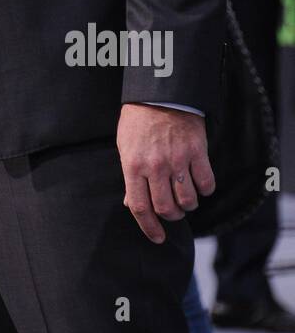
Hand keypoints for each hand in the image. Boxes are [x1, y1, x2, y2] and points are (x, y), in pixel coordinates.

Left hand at [116, 103, 215, 243]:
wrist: (160, 95)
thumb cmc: (138, 122)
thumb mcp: (125, 148)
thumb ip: (130, 177)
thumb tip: (131, 204)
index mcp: (133, 166)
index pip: (140, 207)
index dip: (149, 228)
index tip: (157, 238)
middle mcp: (155, 166)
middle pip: (166, 208)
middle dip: (171, 217)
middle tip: (173, 212)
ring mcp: (177, 160)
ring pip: (188, 200)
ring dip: (188, 205)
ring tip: (185, 198)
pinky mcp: (197, 152)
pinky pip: (206, 183)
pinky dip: (205, 190)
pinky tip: (200, 184)